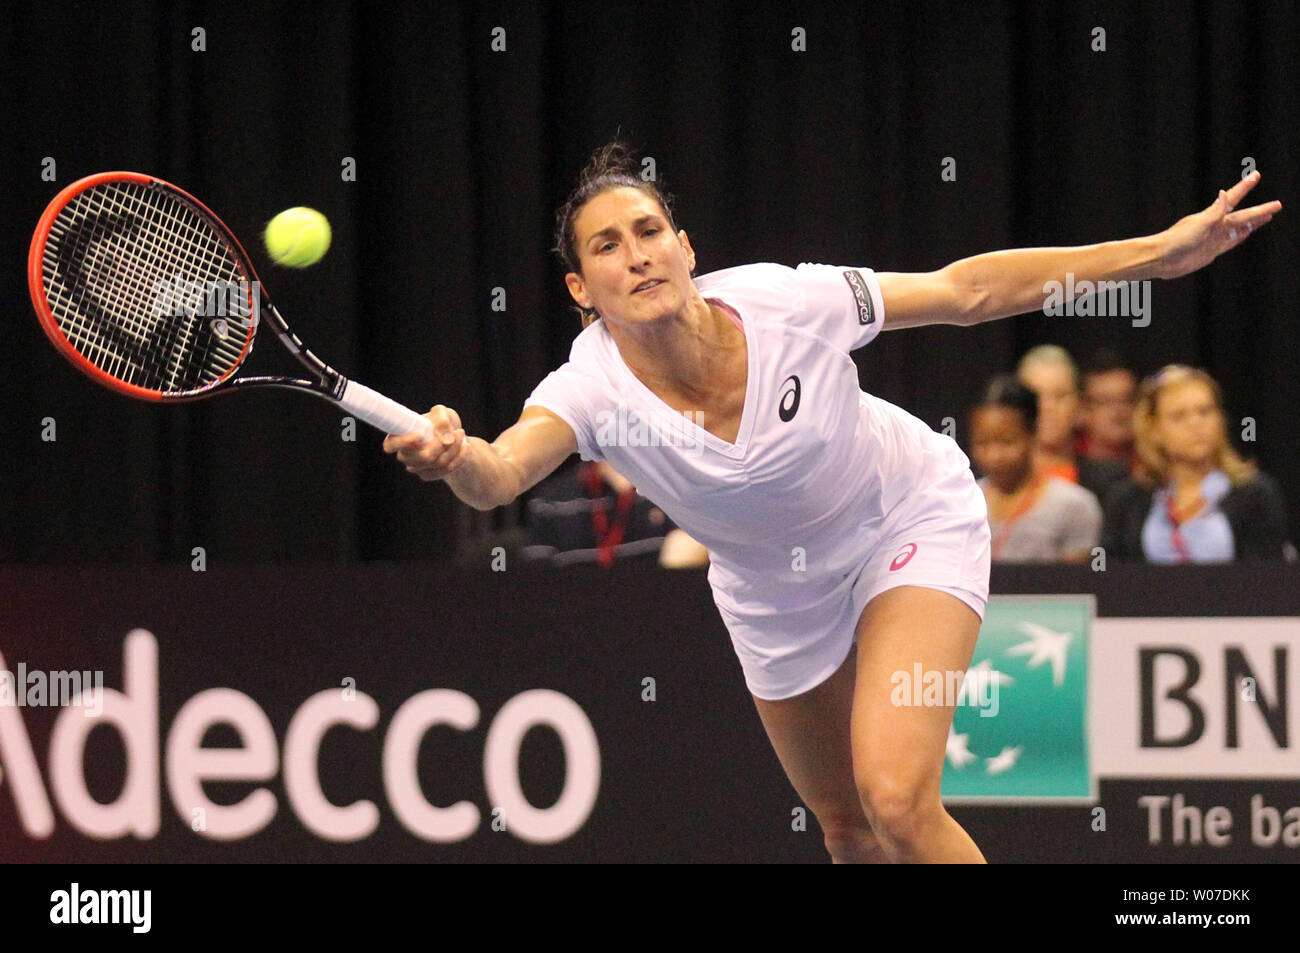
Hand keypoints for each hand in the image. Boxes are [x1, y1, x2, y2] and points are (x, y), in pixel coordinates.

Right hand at [382, 405, 469, 481]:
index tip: (420, 435)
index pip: (390, 445)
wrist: (452, 436)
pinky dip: (459, 458)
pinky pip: (444, 470)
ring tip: (462, 434)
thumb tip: (446, 440)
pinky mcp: (428, 474)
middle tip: (458, 432)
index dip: (403, 442)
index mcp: (399, 436)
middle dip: (441, 445)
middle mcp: (404, 454)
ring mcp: (415, 467)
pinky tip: (466, 447)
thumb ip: (442, 420)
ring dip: (454, 449)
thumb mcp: (442, 413)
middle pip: (421, 457)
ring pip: (436, 463)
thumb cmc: (441, 421)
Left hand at [1158, 171, 1281, 279]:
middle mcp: (1215, 225)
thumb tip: (1224, 193)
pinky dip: (1241, 236)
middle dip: (1260, 210)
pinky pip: (1231, 242)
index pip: (1233, 198)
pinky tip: (1248, 232)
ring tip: (1267, 216)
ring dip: (1253, 223)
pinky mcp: (1212, 251)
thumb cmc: (1176, 240)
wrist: (1162, 259)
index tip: (1256, 175)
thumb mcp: (1198, 224)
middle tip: (1278, 204)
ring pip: (1240, 228)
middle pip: (1243, 216)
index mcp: (1212, 215)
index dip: (1245, 187)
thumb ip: (1214, 212)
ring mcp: (1214, 238)